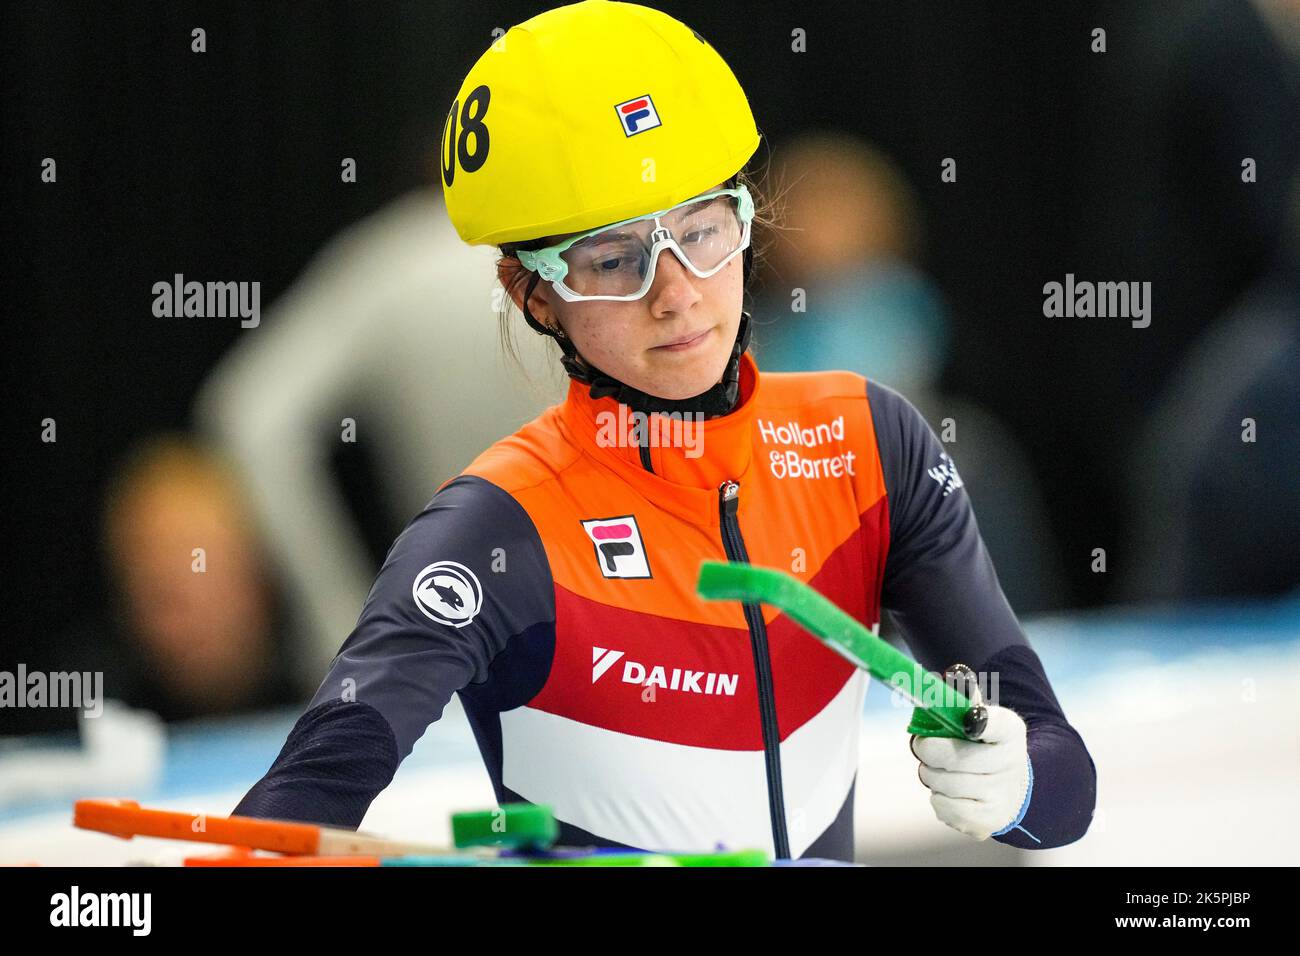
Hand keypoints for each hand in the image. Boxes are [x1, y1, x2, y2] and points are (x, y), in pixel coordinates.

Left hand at [910, 704, 1029, 840]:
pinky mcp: (990, 819)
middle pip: (956, 758)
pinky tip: (948, 792)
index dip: (980, 721)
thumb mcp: (979, 717)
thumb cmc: (984, 745)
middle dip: (928, 751)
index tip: (969, 720)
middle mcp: (1012, 762)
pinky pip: (945, 808)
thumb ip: (963, 697)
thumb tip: (952, 674)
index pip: (997, 724)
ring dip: (930, 775)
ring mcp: (1003, 793)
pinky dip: (938, 798)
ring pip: (945, 784)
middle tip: (923, 747)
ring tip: (937, 770)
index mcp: (1009, 730)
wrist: (1012, 788)